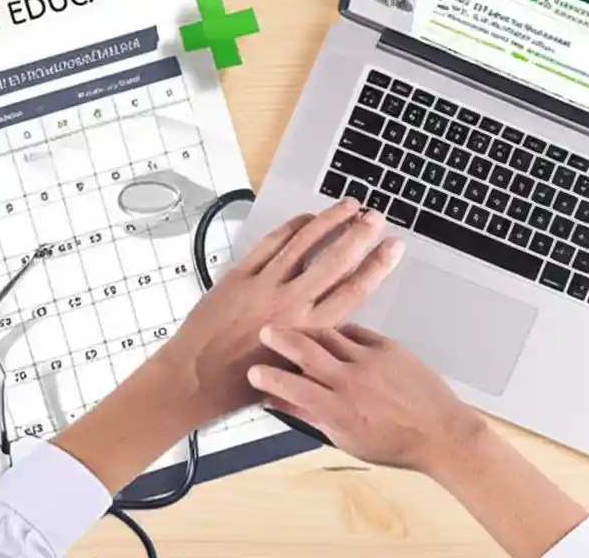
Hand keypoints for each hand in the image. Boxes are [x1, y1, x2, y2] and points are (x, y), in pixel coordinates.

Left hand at [154, 197, 405, 423]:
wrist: (195, 379)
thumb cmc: (242, 383)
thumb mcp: (295, 368)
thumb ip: (320, 344)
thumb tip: (341, 326)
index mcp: (310, 330)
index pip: (355, 288)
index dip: (378, 265)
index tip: (393, 247)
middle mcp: (291, 303)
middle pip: (336, 259)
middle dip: (360, 233)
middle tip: (376, 217)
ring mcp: (264, 285)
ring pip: (305, 242)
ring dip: (330, 220)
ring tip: (349, 205)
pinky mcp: (240, 275)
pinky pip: (271, 242)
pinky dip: (292, 227)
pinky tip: (307, 218)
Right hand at [246, 322, 485, 472]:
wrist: (441, 433)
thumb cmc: (396, 444)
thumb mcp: (346, 440)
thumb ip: (311, 418)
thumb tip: (281, 406)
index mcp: (336, 409)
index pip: (290, 387)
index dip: (267, 377)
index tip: (254, 372)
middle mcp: (350, 381)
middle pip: (304, 350)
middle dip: (279, 338)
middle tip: (266, 332)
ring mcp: (370, 360)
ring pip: (328, 335)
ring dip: (307, 330)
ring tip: (294, 328)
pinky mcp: (389, 348)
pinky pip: (355, 331)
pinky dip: (339, 331)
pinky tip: (332, 333)